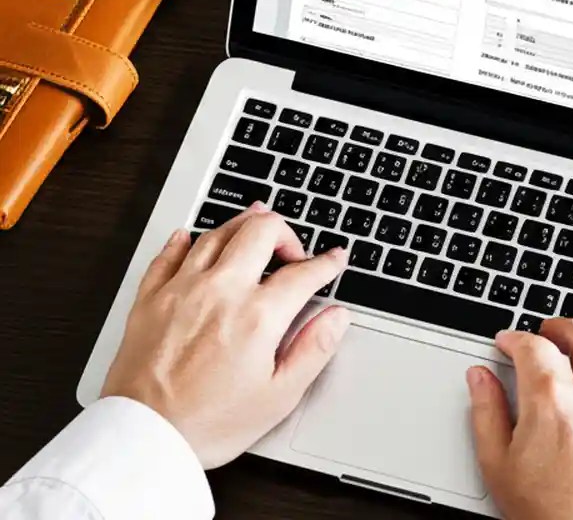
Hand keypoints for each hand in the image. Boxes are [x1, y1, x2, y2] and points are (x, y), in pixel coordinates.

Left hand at [101, 202, 350, 467]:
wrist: (143, 438)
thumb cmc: (207, 423)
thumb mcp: (279, 396)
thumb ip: (314, 349)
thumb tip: (337, 317)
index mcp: (257, 316)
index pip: (303, 272)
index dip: (327, 263)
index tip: (334, 261)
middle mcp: (220, 291)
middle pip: (260, 230)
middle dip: (286, 232)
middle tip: (292, 252)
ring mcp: (181, 290)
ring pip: (217, 232)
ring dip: (243, 226)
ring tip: (255, 229)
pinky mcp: (150, 298)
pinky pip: (169, 253)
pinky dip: (186, 240)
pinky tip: (192, 239)